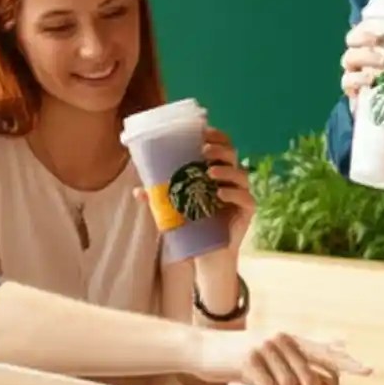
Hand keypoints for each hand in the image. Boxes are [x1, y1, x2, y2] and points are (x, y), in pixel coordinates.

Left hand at [130, 127, 252, 256]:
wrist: (205, 253)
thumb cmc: (192, 223)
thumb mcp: (172, 207)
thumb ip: (158, 197)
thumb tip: (137, 191)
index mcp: (216, 171)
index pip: (222, 146)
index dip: (216, 136)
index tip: (203, 132)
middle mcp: (231, 180)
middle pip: (233, 155)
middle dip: (220, 150)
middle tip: (205, 150)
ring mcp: (241, 195)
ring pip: (242, 175)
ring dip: (227, 170)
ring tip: (210, 173)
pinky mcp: (246, 212)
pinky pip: (246, 198)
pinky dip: (234, 194)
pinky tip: (220, 194)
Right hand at [193, 330, 371, 384]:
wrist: (202, 351)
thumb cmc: (239, 360)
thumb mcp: (271, 359)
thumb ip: (298, 366)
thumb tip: (330, 382)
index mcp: (290, 339)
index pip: (324, 351)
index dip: (346, 362)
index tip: (368, 371)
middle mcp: (281, 339)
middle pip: (309, 380)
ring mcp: (266, 347)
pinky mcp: (250, 358)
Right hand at [340, 24, 383, 113]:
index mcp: (372, 48)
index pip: (358, 35)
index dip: (362, 32)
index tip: (378, 36)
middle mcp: (359, 62)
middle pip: (351, 49)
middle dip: (362, 48)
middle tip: (380, 53)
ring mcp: (355, 79)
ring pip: (348, 65)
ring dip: (362, 65)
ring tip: (378, 71)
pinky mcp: (355, 97)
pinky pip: (348, 87)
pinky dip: (355, 83)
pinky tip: (369, 84)